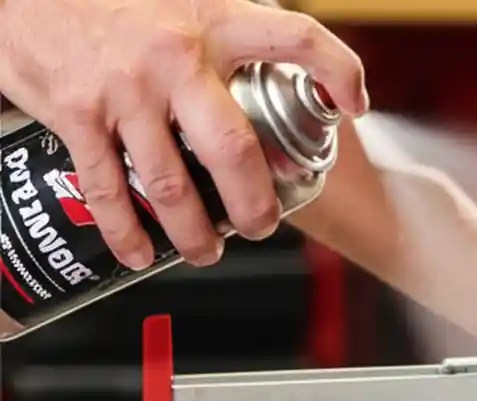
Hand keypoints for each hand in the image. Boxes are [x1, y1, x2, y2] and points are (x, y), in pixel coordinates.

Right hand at [0, 0, 366, 268]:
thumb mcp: (183, 2)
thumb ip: (228, 34)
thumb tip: (281, 67)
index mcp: (212, 20)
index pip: (295, 37)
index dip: (337, 70)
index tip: (354, 104)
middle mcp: (173, 58)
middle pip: (234, 148)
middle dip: (255, 203)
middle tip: (262, 226)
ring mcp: (124, 90)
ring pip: (170, 184)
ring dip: (194, 232)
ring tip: (207, 251)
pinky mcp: (77, 113)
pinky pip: (107, 187)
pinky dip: (126, 231)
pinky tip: (141, 253)